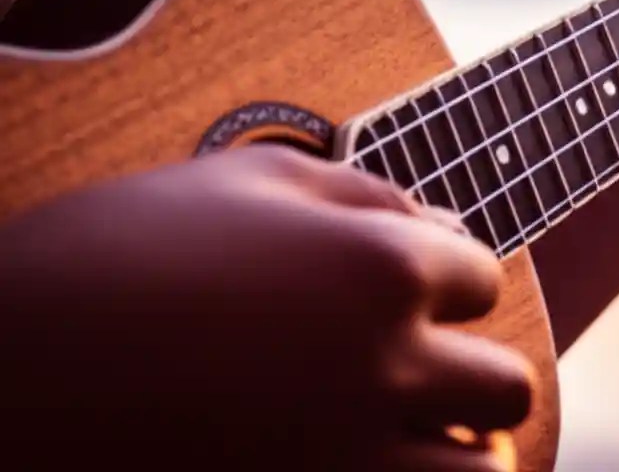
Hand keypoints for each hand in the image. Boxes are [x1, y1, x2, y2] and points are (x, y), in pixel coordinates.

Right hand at [0, 147, 530, 471]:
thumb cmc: (104, 264)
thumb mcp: (230, 185)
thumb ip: (355, 191)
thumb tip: (439, 216)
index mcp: (380, 269)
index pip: (481, 276)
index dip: (441, 278)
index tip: (404, 287)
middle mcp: (389, 371)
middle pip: (503, 383)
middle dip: (466, 372)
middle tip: (409, 368)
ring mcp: (354, 463)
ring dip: (460, 453)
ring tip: (410, 439)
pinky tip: (372, 469)